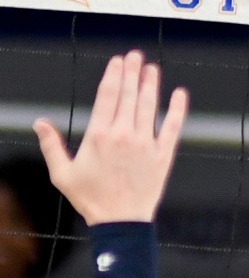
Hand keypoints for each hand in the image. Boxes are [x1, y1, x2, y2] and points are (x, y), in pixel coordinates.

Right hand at [33, 49, 187, 224]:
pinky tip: (180, 93)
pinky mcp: (163, 154)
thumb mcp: (62, 174)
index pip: (108, 97)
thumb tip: (39, 122)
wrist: (120, 221)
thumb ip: (52, 145)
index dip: (114, 75)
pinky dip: (178, 108)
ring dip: (151, 84)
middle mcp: (124, 135)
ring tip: (151, 68)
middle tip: (135, 56)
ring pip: (150, 106)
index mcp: (99, 136)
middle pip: (129, 95)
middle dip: (132, 72)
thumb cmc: (89, 198)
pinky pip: (172, 126)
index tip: (117, 61)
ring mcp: (146, 143)